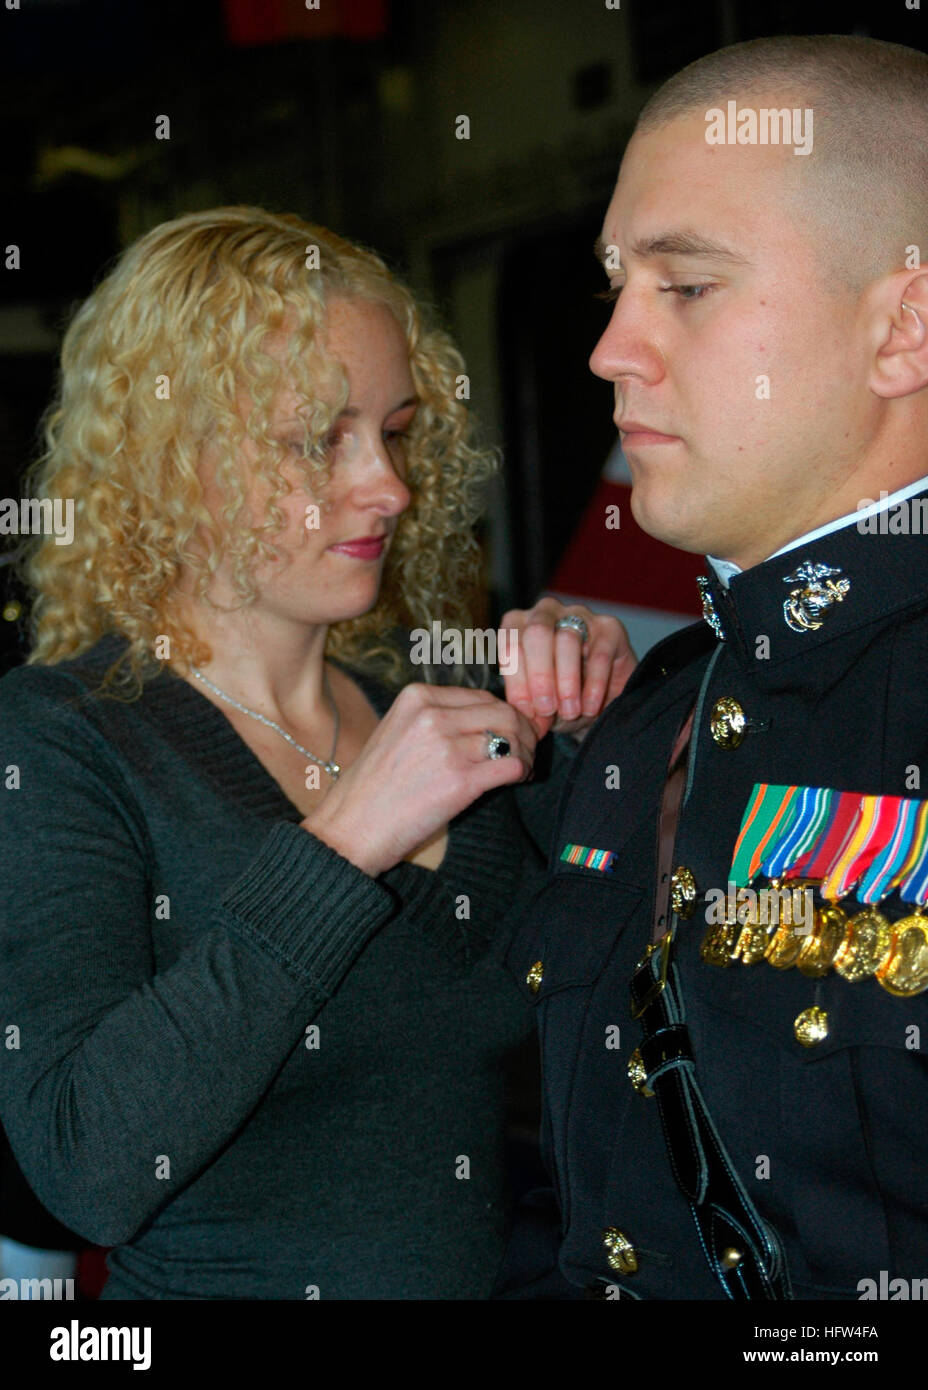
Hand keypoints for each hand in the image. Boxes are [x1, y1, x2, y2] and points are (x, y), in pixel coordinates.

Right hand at [299, 682, 537, 876]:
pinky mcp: (461, 781)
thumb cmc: (373, 787)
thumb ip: (436, 719)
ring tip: (524, 766)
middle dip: (524, 730)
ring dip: (526, 752)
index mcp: (417, 697)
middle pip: (502, 712)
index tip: (514, 730)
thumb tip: (488, 720)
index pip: (481, 696)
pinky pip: (512, 765)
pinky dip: (523, 771)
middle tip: (528, 749)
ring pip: (512, 736)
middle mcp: (433, 716)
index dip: (505, 713)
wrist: (351, 827)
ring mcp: (447, 747)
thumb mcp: (396, 731)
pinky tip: (519, 779)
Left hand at [497, 597, 637, 739]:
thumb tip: (520, 710)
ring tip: (570, 712)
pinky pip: (599, 655)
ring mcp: (579, 615)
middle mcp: (546, 612)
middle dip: (540, 676)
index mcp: (518, 623)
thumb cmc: (556, 695)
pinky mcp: (610, 628)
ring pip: (568, 640)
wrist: (598, 701)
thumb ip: (524, 701)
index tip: (527, 711)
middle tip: (546, 709)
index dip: (517, 680)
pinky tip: (590, 708)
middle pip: (537, 633)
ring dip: (567, 680)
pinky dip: (593, 685)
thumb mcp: (534, 700)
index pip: (511, 643)